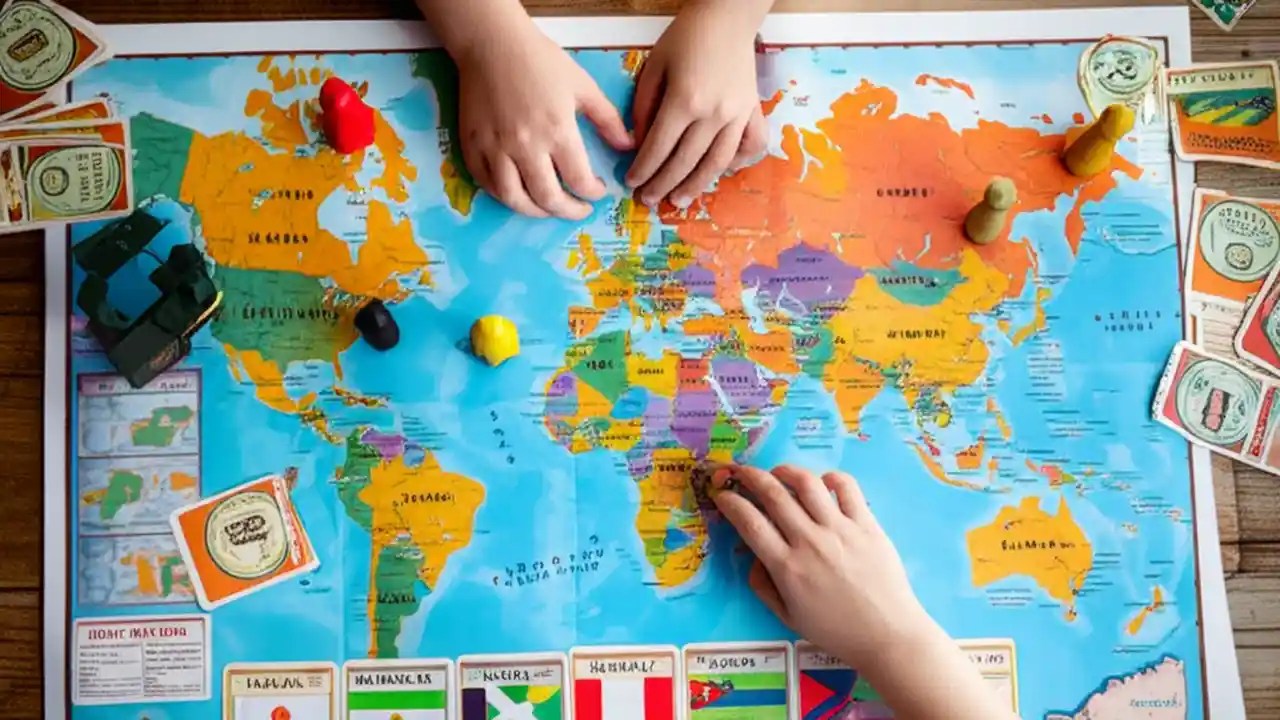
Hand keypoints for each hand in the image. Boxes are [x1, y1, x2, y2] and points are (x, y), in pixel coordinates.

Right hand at [453, 19, 633, 219]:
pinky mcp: (472, 146)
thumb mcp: (583, 86)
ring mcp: (495, 149)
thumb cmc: (540, 61)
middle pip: (548, 199)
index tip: (598, 191)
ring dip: (536, 212)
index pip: (579, 180)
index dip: (593, 193)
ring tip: (549, 208)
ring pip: (514, 200)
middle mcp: (525, 146)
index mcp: (557, 131)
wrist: (492, 44)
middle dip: (569, 211)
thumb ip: (608, 119)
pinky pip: (487, 185)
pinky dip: (504, 196)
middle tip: (579, 210)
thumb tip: (627, 147)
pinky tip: (519, 193)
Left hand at [626, 2, 767, 207]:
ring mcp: (737, 115)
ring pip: (716, 162)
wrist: (726, 17)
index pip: (659, 148)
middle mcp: (713, 113)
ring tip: (680, 200)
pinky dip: (739, 162)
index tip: (632, 183)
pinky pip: (750, 145)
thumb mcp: (654, 67)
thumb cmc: (686, 37)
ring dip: (696, 185)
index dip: (643, 170)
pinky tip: (723, 172)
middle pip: (685, 161)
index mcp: (685, 100)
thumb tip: (639, 144)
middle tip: (649, 200)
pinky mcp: (752, 111)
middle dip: (664, 185)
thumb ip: (645, 107)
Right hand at [712, 465, 931, 666]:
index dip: (731, 503)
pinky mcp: (867, 524)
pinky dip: (830, 477)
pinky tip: (822, 483)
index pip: (750, 523)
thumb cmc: (836, 630)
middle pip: (773, 494)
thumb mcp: (789, 617)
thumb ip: (763, 586)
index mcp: (787, 567)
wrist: (888, 634)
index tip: (722, 495)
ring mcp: (840, 529)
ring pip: (807, 483)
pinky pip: (846, 487)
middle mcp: (810, 541)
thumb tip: (752, 557)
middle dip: (749, 476)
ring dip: (785, 470)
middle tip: (741, 471)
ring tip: (778, 472)